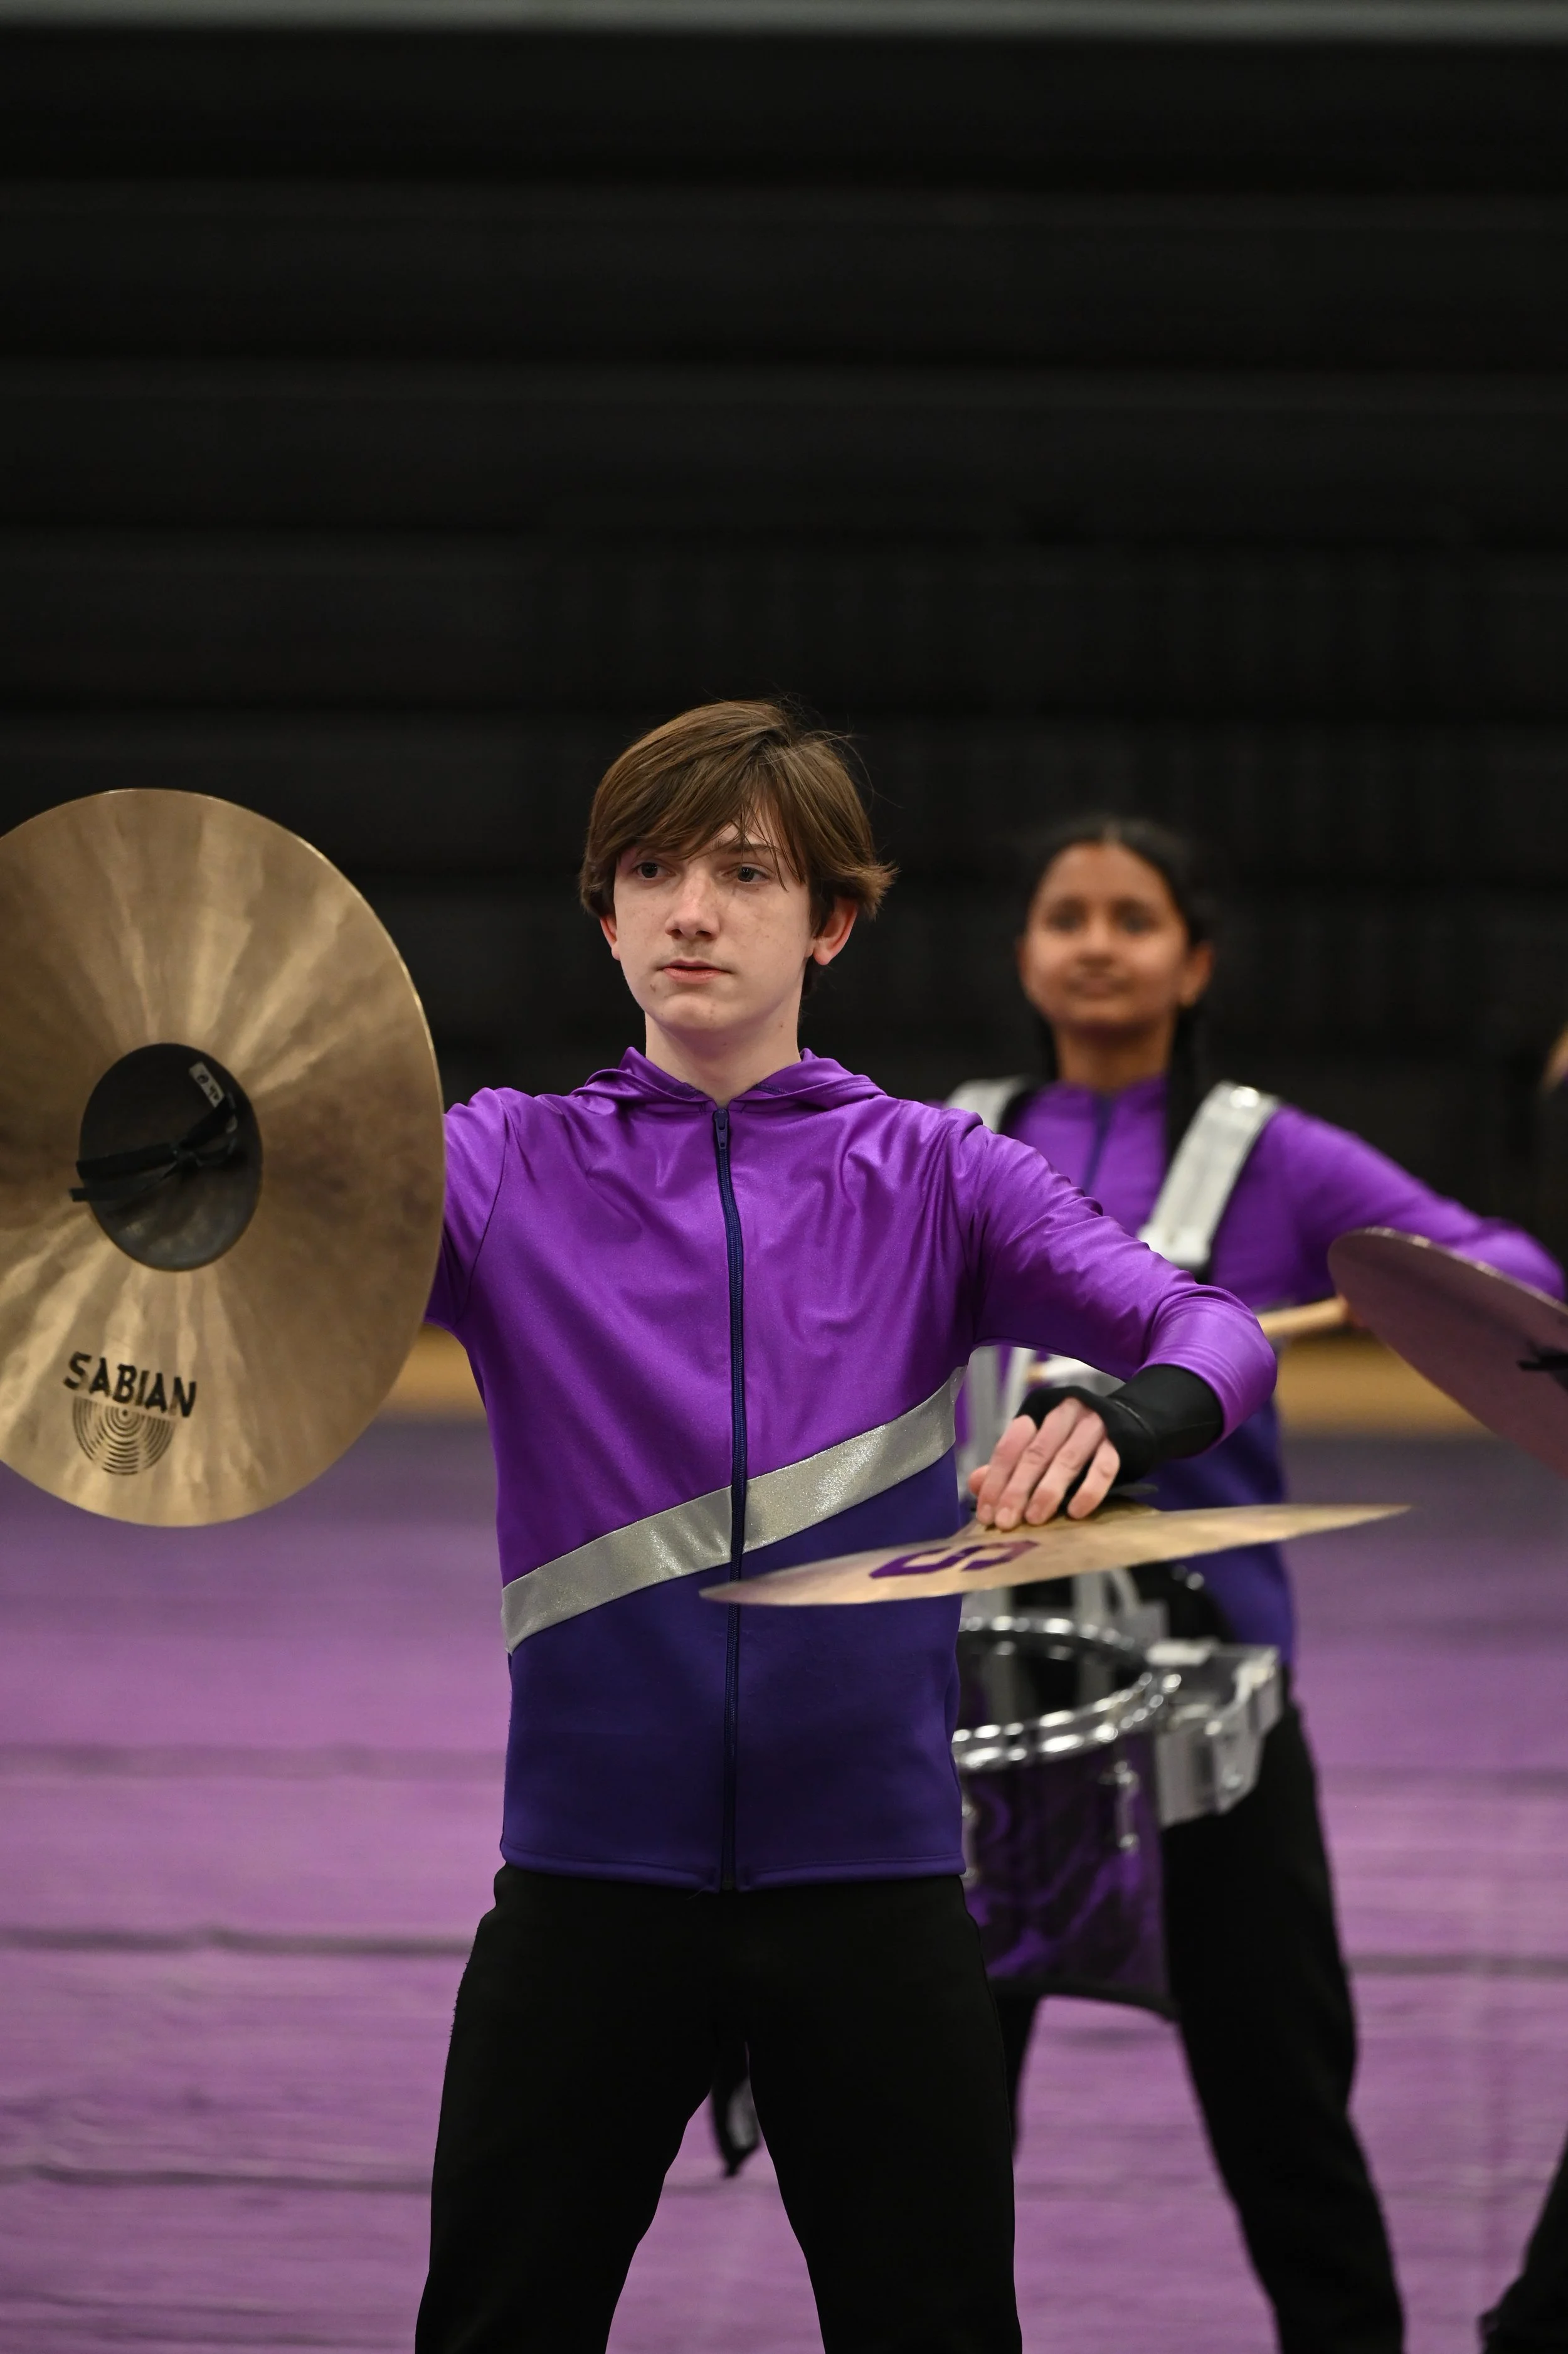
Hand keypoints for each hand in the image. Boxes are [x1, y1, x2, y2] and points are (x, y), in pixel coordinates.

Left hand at [966, 1396, 1120, 1528]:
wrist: (1134, 1423)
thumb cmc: (1078, 1441)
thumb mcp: (1043, 1448)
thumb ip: (1010, 1465)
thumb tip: (975, 1483)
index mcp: (1040, 1413)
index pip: (1011, 1446)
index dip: (996, 1480)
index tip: (987, 1513)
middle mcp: (1065, 1414)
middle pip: (1035, 1453)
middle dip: (1017, 1489)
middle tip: (1006, 1521)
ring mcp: (1094, 1426)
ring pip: (1066, 1459)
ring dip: (1048, 1491)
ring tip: (1034, 1519)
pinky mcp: (1121, 1442)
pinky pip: (1104, 1467)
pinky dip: (1089, 1490)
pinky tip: (1075, 1512)